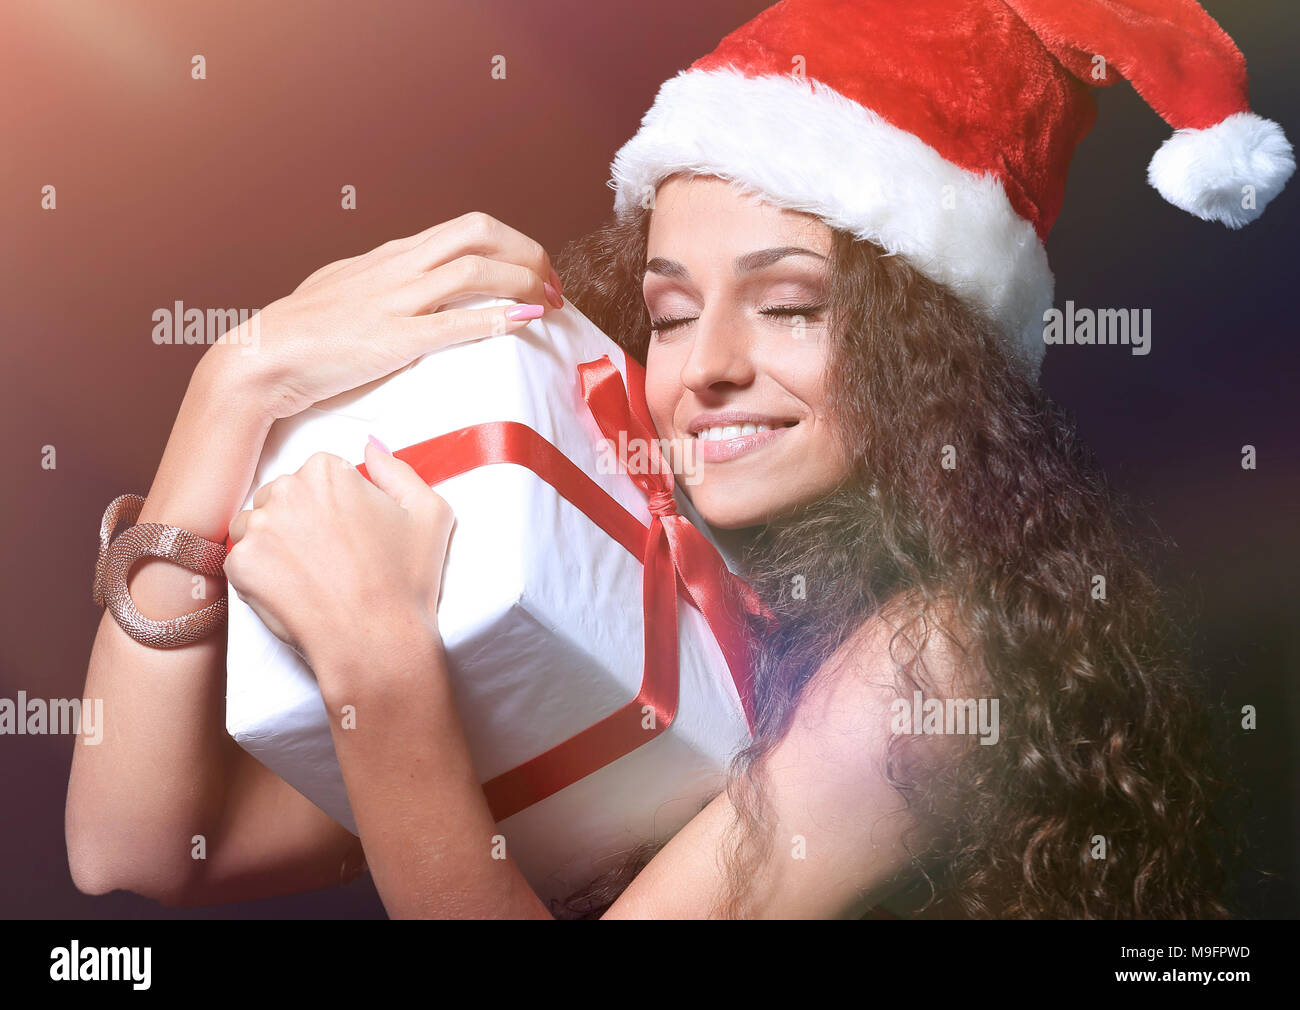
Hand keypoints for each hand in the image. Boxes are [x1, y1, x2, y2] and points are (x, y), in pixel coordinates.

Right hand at [208, 211, 564, 420]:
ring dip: (521, 284)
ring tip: (548, 305)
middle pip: (478, 234)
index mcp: (392, 255)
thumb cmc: (303, 331)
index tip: (537, 273)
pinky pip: (453, 323)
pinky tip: (522, 322)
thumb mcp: (349, 289)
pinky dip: (494, 319)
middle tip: (553, 287)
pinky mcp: (390, 340)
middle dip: (527, 255)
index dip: (514, 246)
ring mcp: (394, 301)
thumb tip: (418, 281)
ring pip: (473, 271)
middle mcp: (398, 268)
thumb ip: (386, 281)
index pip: (468, 230)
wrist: (263, 357)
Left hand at [224, 440, 454, 678]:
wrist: (376, 642)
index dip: (337, 506)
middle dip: (302, 521)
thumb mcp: (430, 513)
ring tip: (311, 576)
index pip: (319, 474)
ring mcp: (260, 526)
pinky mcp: (239, 563)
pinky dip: (261, 575)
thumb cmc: (406, 582)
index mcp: (329, 471)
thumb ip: (399, 470)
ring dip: (275, 544)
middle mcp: (288, 489)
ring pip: (257, 524)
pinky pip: (241, 559)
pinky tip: (293, 591)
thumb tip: (371, 447)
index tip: (351, 534)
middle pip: (284, 495)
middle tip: (332, 559)